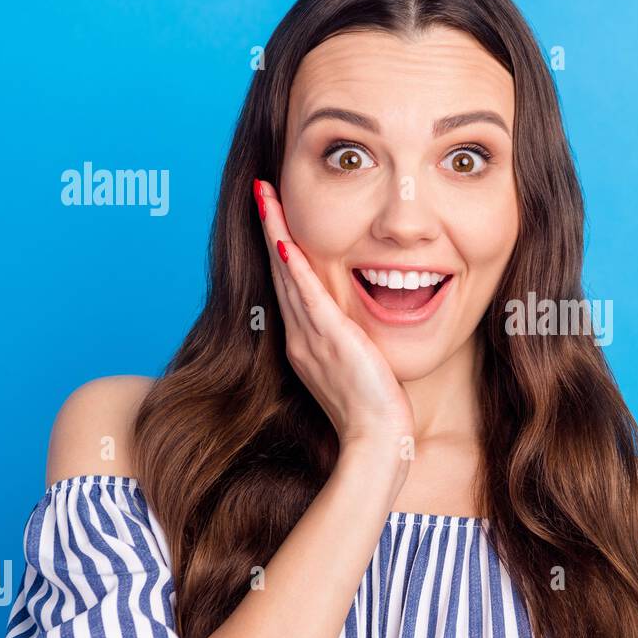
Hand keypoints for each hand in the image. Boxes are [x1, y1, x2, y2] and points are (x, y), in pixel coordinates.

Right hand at [254, 179, 413, 462]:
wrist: (375, 445)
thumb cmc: (374, 417)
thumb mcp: (356, 374)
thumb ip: (350, 349)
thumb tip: (356, 336)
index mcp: (306, 346)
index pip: (290, 287)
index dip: (280, 250)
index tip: (275, 220)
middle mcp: (301, 339)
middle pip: (280, 273)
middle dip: (271, 229)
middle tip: (262, 192)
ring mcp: (311, 340)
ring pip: (288, 275)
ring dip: (276, 233)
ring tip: (266, 198)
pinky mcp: (330, 341)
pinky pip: (308, 296)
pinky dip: (296, 267)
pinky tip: (286, 240)